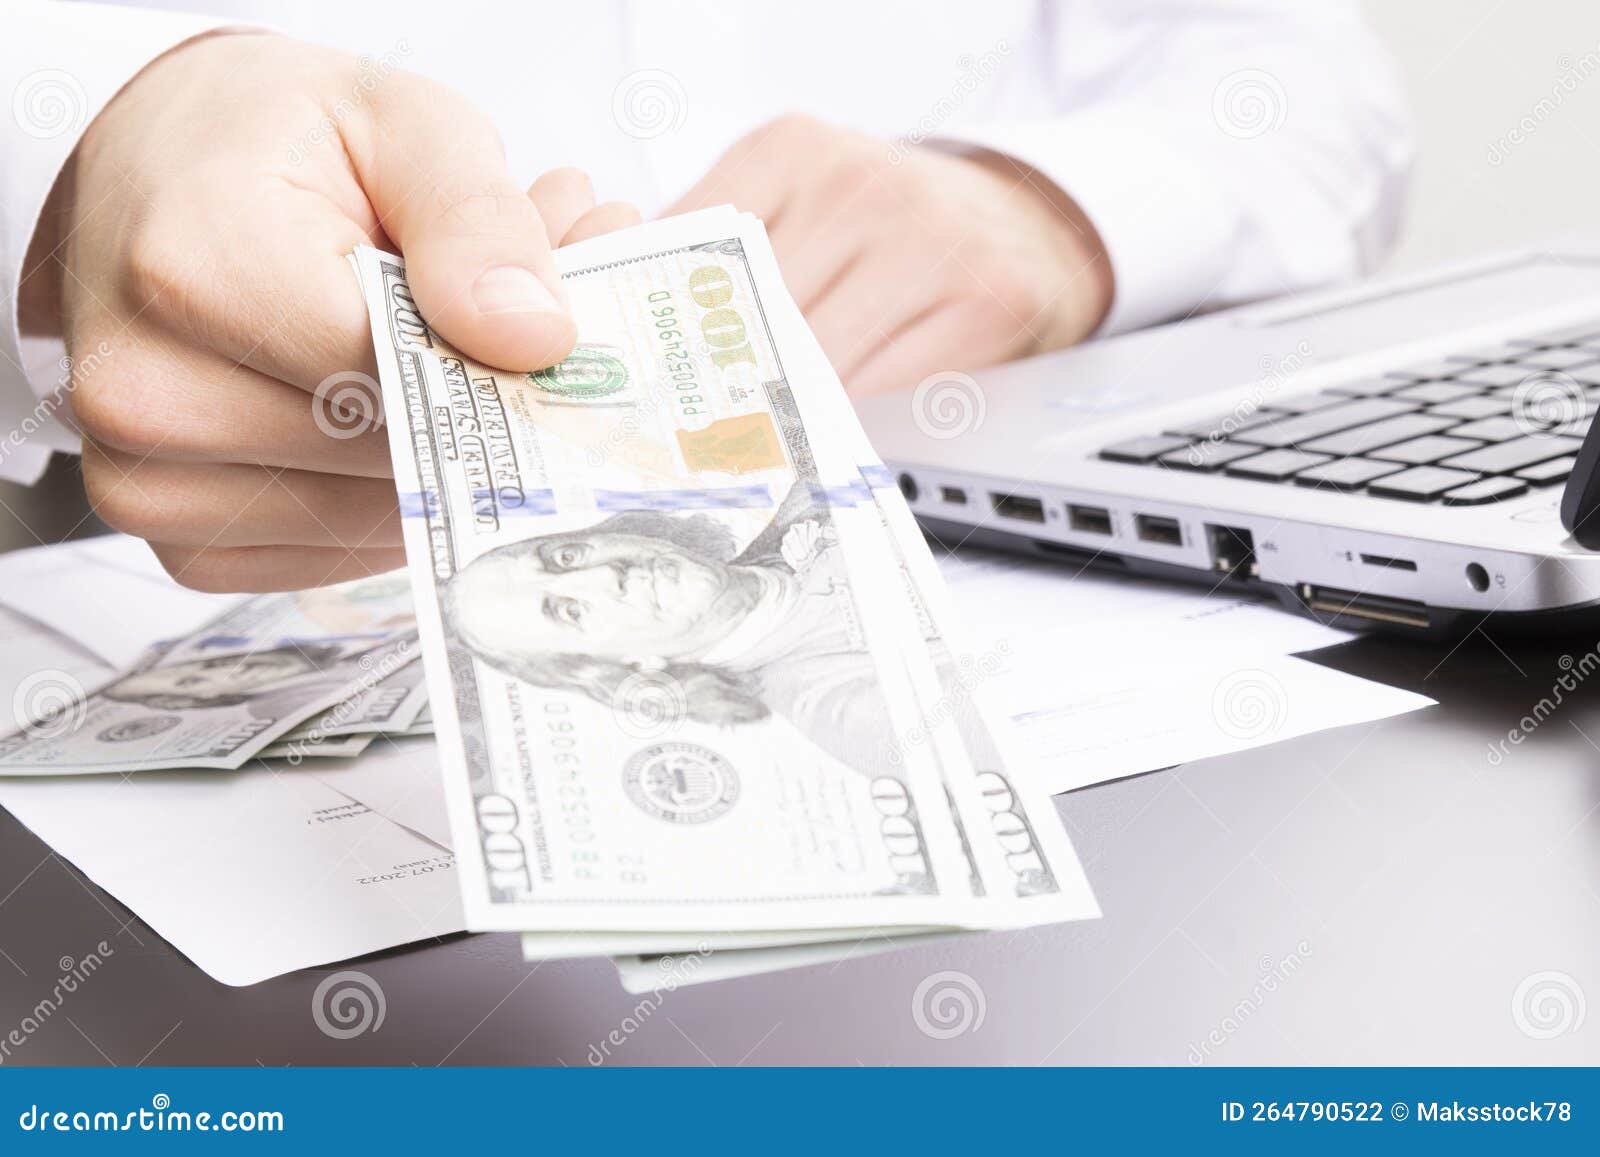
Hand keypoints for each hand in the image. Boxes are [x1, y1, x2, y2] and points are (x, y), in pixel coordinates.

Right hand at [23, 33, 638, 591]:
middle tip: (530, 334)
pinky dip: (395, 498)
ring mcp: (153, 486)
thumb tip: (536, 339)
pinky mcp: (189, 546)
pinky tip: (399, 417)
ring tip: (454, 360)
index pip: (396, 377)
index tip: (560, 330)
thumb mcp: (404, 124)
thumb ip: (477, 221)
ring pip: (381, 521)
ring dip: (446, 458)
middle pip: (391, 459)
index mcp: (192, 272)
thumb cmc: (278, 143)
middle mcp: (146, 397)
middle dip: (483, 408)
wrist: (158, 176)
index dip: (496, 365)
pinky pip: (341, 553)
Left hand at [670, 115, 1112, 395]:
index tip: (637, 374)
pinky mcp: (986, 304)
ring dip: (782, 408)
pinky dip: (850, 419)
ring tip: (750, 440)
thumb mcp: (799, 197)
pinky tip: (826, 429)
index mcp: (794, 150)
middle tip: (686, 430)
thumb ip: (719, 243)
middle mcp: (862, 186)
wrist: (1026, 221)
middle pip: (753, 314)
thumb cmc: (891, 226)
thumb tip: (633, 322)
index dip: (661, 320)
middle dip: (717, 377)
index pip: (693, 246)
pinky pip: (886, 388)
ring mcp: (930, 243)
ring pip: (818, 360)